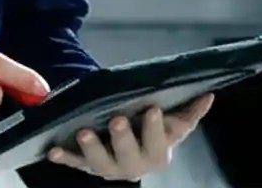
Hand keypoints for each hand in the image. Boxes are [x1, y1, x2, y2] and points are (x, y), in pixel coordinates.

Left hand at [46, 93, 213, 181]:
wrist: (131, 155)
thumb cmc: (153, 135)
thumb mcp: (172, 126)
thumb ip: (190, 112)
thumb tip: (209, 95)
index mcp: (156, 155)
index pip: (157, 143)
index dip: (155, 128)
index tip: (152, 108)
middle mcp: (132, 166)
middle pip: (128, 155)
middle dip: (123, 138)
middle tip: (117, 119)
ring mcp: (107, 166)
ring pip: (99, 161)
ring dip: (91, 148)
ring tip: (83, 131)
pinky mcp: (86, 165)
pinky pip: (73, 162)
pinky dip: (63, 157)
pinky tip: (53, 151)